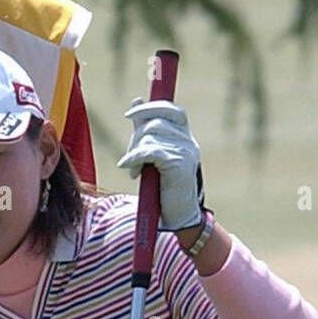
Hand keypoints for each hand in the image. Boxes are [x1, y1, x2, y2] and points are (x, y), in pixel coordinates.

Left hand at [117, 99, 204, 230]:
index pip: (171, 110)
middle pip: (155, 123)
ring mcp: (185, 152)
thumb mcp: (153, 156)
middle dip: (135, 138)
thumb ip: (145, 130)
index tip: (129, 115)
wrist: (176, 217)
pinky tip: (129, 169)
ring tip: (133, 170)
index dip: (150, 108)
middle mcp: (188, 142)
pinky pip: (150, 151)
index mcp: (185, 138)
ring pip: (151, 136)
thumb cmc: (163, 189)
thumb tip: (137, 101)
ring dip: (135, 152)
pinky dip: (134, 158)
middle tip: (129, 157)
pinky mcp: (178, 164)